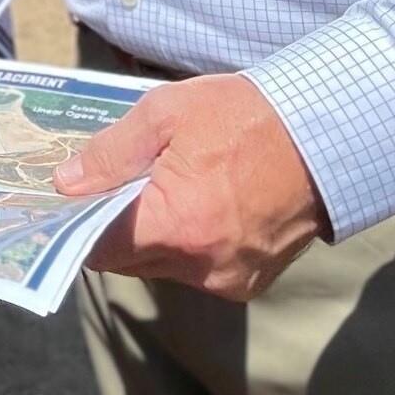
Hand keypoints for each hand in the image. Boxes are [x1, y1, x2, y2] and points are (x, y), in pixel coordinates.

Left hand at [53, 74, 327, 300]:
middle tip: (117, 183)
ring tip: (165, 185)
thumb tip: (67, 182)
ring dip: (155, 234)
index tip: (68, 202)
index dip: (76, 225)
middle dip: (116, 225)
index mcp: (176, 226)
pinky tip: (201, 201)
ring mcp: (230, 279)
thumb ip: (111, 152)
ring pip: (164, 265)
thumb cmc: (245, 116)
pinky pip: (199, 268)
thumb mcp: (166, 114)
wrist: (326, 134)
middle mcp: (201, 266)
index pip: (98, 248)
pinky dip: (189, 242)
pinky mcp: (252, 281)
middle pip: (129, 260)